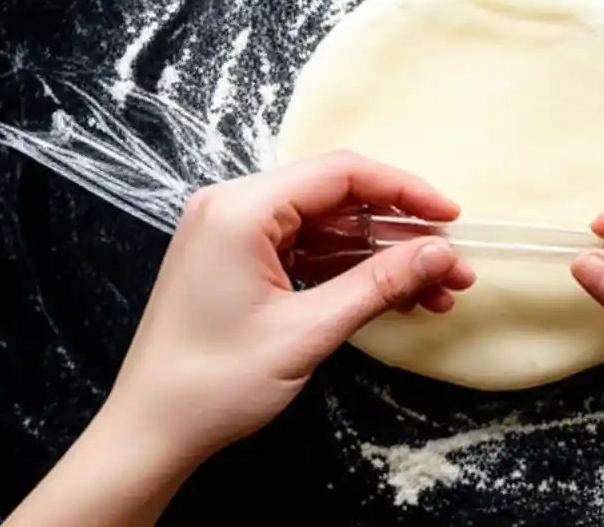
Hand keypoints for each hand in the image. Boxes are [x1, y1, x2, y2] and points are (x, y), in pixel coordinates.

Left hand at [6, 151, 474, 525]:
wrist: (151, 431)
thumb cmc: (214, 383)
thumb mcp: (308, 331)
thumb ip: (378, 284)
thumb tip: (440, 253)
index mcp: (240, 209)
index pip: (340, 173)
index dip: (404, 190)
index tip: (451, 216)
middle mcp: (234, 208)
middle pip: (337, 198)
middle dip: (400, 233)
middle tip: (451, 266)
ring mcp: (234, 235)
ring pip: (329, 228)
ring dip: (381, 258)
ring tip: (435, 291)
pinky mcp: (238, 262)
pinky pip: (307, 251)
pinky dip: (350, 272)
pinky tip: (395, 297)